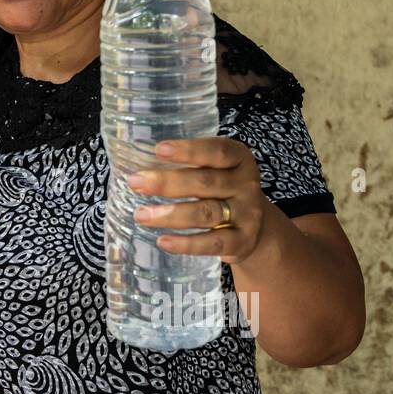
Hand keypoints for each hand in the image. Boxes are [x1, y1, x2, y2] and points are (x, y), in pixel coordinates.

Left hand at [127, 137, 269, 264]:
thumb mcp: (215, 169)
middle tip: (136, 183)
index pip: (217, 151)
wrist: (257, 225)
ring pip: (206, 213)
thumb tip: (136, 163)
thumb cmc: (222, 189)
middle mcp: (246, 184)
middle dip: (167, 183)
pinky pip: (212, 243)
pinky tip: (163, 241)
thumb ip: (187, 164)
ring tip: (141, 215)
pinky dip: (186, 243)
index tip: (158, 149)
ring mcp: (247, 214)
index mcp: (239, 158)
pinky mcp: (242, 241)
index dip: (189, 150)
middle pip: (205, 182)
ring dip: (170, 215)